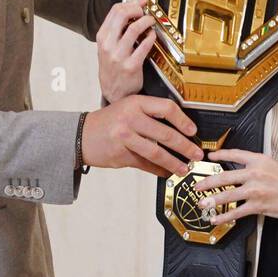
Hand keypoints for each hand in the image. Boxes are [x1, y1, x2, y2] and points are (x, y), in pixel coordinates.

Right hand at [81, 96, 200, 176]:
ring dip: (174, 163)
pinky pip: (145, 164)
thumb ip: (149, 114)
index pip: (166, 108)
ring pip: (156, 152)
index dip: (183, 121)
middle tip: (197, 154)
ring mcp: (124, 138)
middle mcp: (130, 119)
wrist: (80, 135)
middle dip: (185, 146)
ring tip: (184, 168)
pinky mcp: (120, 155)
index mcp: (136, 103)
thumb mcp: (128, 108)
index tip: (193, 131)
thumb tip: (178, 128)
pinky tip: (166, 172)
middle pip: (165, 133)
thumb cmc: (108, 121)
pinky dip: (158, 170)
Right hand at [96, 1, 156, 101]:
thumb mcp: (108, 46)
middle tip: (146, 11)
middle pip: (123, 15)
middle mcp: (108, 45)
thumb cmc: (113, 67)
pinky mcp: (131, 65)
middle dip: (137, 9)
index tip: (140, 3)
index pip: (114, 11)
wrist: (114, 92)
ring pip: (134, 28)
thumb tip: (135, 6)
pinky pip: (144, 45)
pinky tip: (152, 35)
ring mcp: (119, 56)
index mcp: (102, 38)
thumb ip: (118, 28)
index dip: (130, 3)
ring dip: (146, 21)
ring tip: (151, 21)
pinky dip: (151, 37)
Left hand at [191, 149, 277, 222]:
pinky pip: (237, 211)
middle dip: (207, 182)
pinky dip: (224, 216)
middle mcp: (255, 173)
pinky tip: (216, 218)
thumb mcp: (275, 166)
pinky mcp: (259, 205)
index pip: (234, 154)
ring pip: (227, 194)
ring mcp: (256, 190)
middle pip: (224, 176)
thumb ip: (257, 167)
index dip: (219, 155)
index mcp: (259, 160)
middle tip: (197, 185)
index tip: (209, 156)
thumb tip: (242, 171)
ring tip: (202, 203)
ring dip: (211, 200)